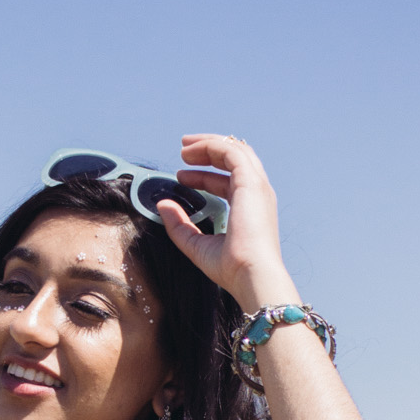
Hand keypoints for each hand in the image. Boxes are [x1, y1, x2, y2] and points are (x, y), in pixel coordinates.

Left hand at [157, 134, 299, 315]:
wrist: (251, 275)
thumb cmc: (232, 268)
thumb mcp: (198, 245)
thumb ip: (180, 226)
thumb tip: (162, 205)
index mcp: (250, 209)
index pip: (228, 182)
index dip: (204, 177)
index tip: (181, 177)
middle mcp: (257, 194)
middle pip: (235, 160)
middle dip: (209, 150)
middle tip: (183, 150)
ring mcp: (256, 186)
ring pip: (235, 150)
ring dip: (208, 144)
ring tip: (184, 146)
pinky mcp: (251, 182)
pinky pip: (230, 152)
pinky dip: (210, 146)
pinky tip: (190, 150)